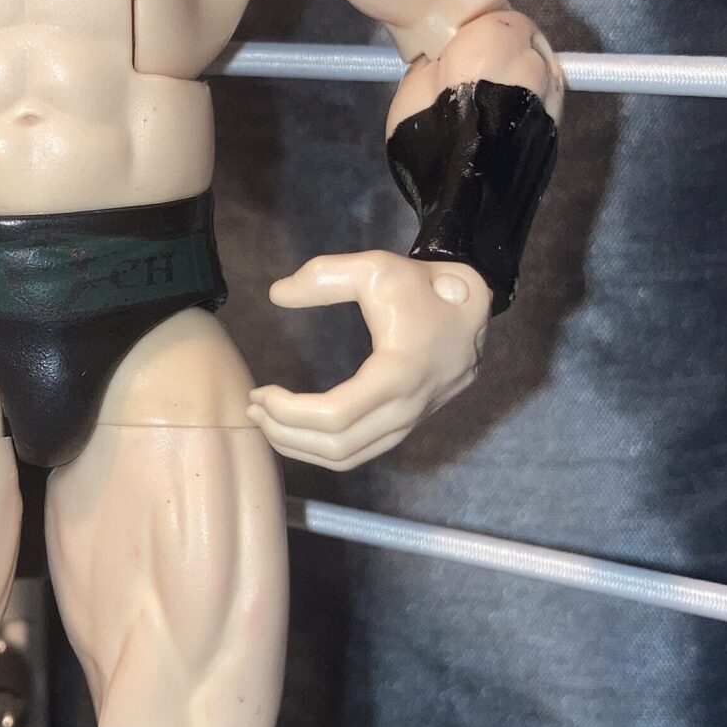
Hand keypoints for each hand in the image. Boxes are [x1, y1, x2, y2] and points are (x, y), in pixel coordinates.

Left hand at [248, 249, 486, 472]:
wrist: (473, 307)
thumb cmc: (424, 287)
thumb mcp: (377, 268)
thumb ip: (325, 277)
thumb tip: (277, 294)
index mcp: (400, 375)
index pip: (335, 416)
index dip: (289, 412)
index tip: (260, 392)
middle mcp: (408, 409)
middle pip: (337, 447)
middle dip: (286, 433)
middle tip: (254, 409)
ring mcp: (411, 422)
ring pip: (349, 457)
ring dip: (302, 446)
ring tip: (268, 422)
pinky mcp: (408, 425)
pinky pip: (362, 452)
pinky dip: (324, 447)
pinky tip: (298, 429)